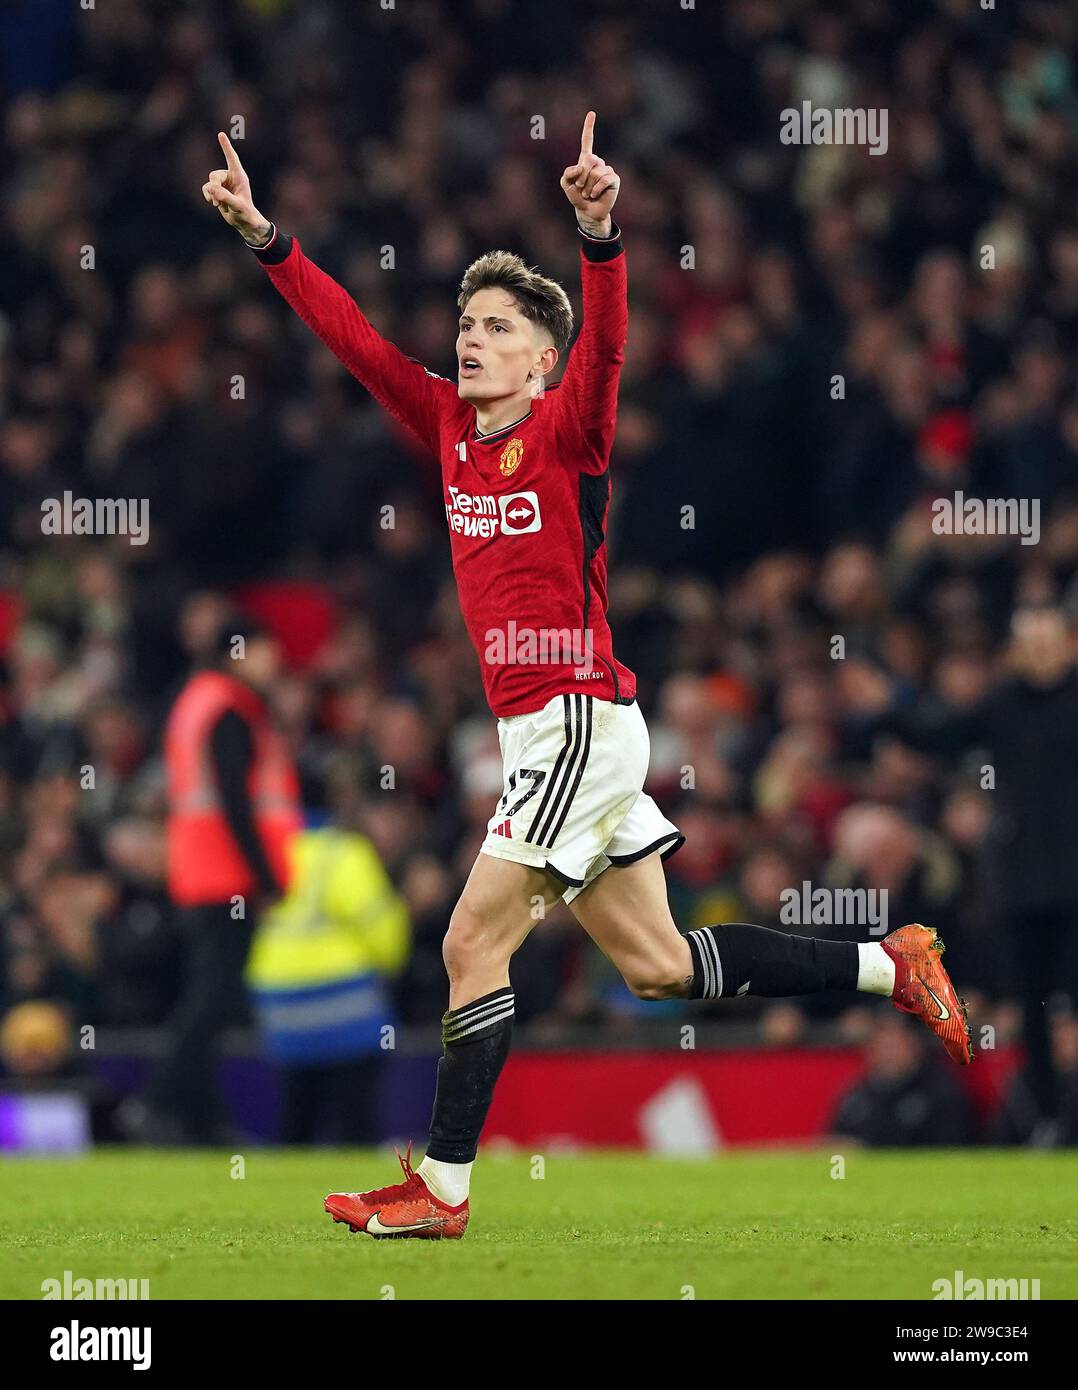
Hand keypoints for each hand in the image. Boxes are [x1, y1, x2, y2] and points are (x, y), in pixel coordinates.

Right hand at [203, 132, 271, 245]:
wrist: (243, 222)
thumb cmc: (246, 214)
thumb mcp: (237, 206)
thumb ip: (226, 197)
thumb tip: (212, 190)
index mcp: (239, 176)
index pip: (232, 158)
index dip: (226, 147)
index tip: (221, 134)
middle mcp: (231, 177)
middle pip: (215, 175)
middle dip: (214, 187)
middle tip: (217, 200)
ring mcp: (223, 183)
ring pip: (210, 182)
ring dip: (211, 194)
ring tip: (217, 204)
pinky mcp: (217, 190)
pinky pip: (207, 188)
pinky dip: (208, 196)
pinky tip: (214, 203)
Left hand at [560, 111, 619, 237]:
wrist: (587, 212)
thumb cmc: (577, 196)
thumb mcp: (565, 184)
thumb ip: (567, 173)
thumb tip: (581, 166)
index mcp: (586, 160)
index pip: (587, 141)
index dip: (589, 127)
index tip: (592, 113)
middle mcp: (598, 162)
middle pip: (589, 159)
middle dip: (582, 176)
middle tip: (580, 188)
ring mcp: (607, 170)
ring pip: (596, 172)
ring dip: (588, 187)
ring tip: (589, 193)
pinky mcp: (614, 179)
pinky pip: (603, 180)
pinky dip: (596, 190)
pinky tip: (595, 195)